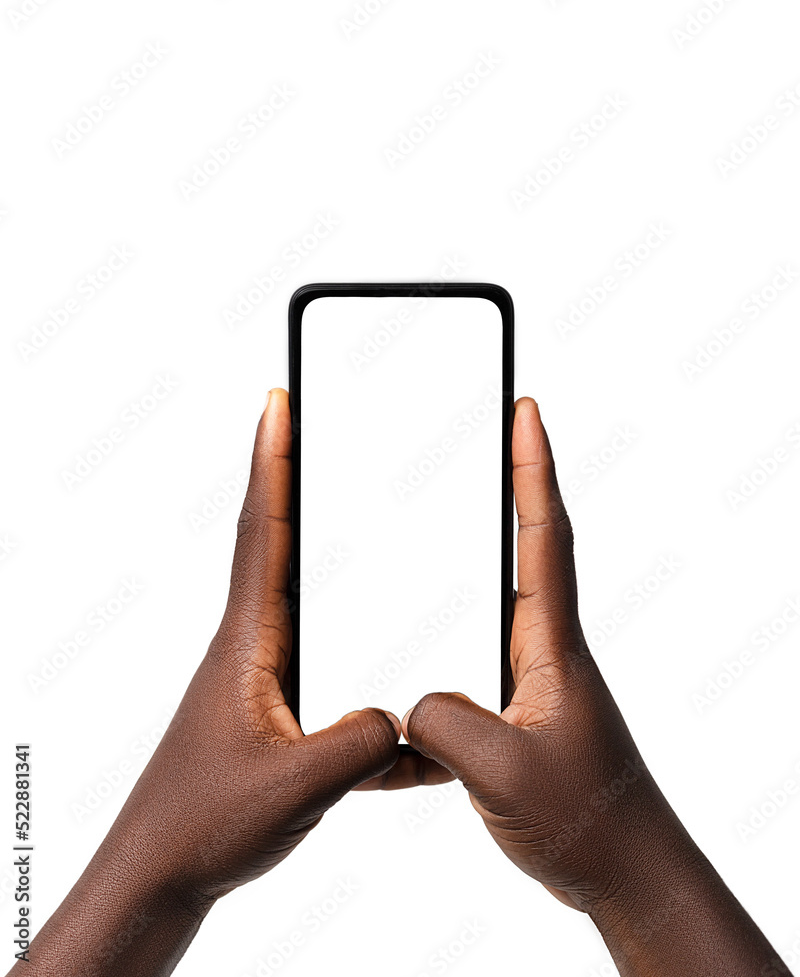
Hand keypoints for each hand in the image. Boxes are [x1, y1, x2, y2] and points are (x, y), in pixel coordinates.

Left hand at [14, 389, 406, 976]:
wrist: (160, 871)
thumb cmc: (204, 824)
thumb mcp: (299, 785)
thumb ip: (360, 744)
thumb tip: (403, 718)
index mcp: (250, 642)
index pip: (265, 532)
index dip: (273, 463)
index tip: (278, 404)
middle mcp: (250, 644)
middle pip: (277, 543)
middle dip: (291, 480)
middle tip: (308, 428)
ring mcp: (257, 674)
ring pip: (299, 596)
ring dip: (318, 553)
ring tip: (350, 520)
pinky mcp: (268, 708)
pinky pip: (315, 654)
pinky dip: (340, 636)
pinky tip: (369, 667)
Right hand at [402, 398, 786, 975]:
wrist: (628, 872)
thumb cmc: (586, 822)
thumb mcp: (500, 772)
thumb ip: (444, 722)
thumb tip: (412, 704)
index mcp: (553, 647)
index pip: (546, 536)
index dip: (534, 470)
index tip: (527, 413)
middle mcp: (549, 652)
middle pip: (528, 550)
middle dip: (513, 490)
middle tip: (489, 441)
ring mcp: (537, 682)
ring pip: (498, 609)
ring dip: (476, 573)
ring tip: (436, 548)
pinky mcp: (523, 715)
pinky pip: (479, 666)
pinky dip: (452, 654)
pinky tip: (428, 678)